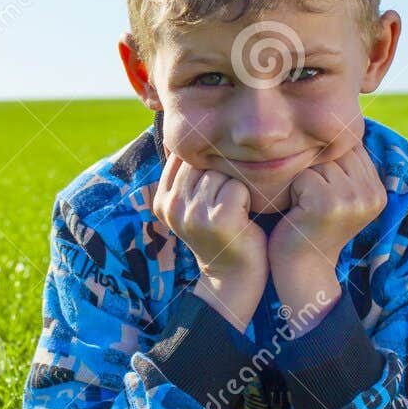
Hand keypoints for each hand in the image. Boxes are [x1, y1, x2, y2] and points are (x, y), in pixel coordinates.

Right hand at [152, 152, 267, 330]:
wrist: (232, 275)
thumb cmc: (220, 231)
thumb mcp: (193, 203)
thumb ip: (186, 175)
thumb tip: (186, 133)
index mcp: (162, 199)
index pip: (183, 156)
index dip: (205, 165)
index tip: (213, 188)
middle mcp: (172, 206)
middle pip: (202, 162)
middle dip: (221, 175)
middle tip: (226, 202)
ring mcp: (193, 213)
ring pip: (220, 172)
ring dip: (234, 187)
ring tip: (233, 210)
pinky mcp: (218, 218)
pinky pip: (237, 186)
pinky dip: (245, 198)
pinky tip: (242, 217)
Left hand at [267, 144, 385, 324]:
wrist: (302, 270)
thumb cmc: (312, 227)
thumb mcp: (338, 196)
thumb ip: (345, 167)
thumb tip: (339, 122)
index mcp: (379, 190)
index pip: (350, 149)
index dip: (327, 165)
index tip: (320, 193)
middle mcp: (372, 193)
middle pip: (335, 153)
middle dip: (315, 171)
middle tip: (310, 203)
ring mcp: (353, 198)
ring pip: (318, 162)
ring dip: (303, 181)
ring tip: (305, 207)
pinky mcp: (329, 203)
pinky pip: (303, 176)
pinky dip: (293, 191)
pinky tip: (298, 213)